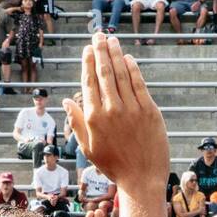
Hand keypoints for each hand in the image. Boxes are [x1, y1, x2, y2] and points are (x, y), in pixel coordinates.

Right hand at [64, 33, 169, 192]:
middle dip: (100, 51)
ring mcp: (132, 109)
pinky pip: (139, 84)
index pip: (89, 82)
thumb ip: (76, 123)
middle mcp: (111, 110)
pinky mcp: (150, 111)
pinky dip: (133, 69)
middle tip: (98, 36)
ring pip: (122, 74)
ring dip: (116, 54)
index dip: (88, 63)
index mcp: (93, 118)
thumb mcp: (89, 148)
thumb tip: (67, 101)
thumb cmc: (114, 167)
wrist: (142, 180)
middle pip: (104, 73)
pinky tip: (128, 58)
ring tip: (112, 41)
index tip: (87, 50)